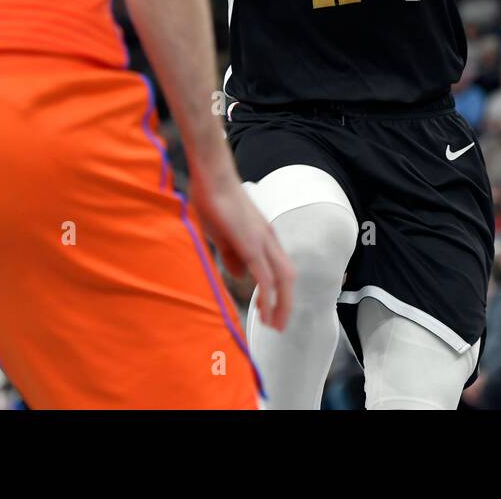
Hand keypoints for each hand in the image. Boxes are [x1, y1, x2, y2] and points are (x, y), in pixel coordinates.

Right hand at [190, 162, 293, 330]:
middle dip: (285, 304)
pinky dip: (269, 296)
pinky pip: (266, 275)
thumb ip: (232, 255)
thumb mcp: (222, 234)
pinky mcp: (252, 244)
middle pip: (288, 277)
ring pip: (283, 279)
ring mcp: (263, 241)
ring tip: (274, 325)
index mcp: (263, 237)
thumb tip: (242, 276)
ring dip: (281, 304)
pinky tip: (266, 311)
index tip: (270, 312)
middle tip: (278, 325)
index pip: (279, 269)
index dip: (278, 292)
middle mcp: (269, 239)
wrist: (212, 175)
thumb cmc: (213, 200)